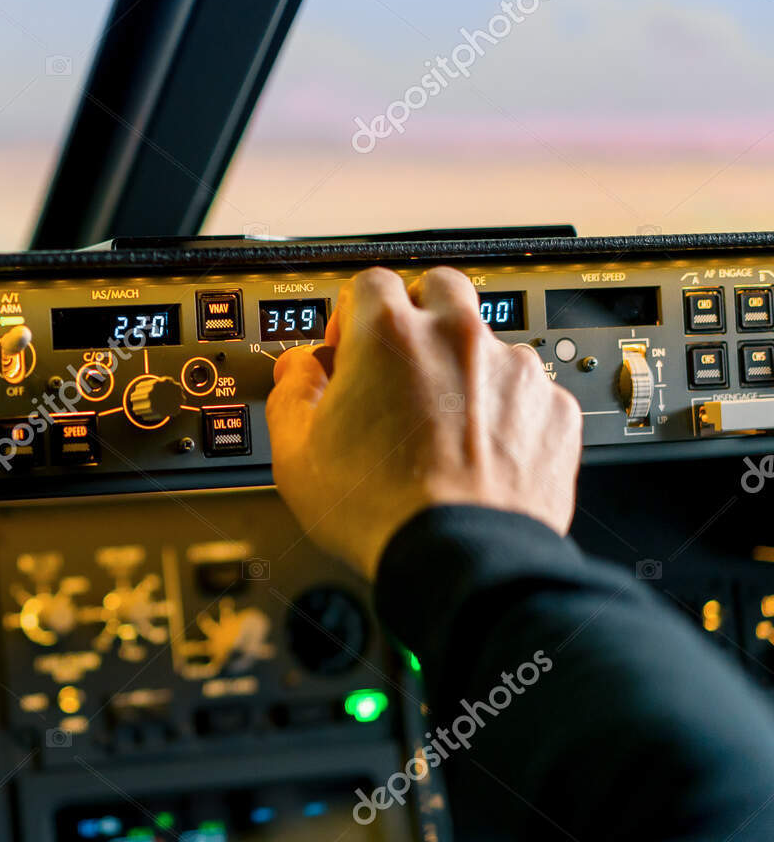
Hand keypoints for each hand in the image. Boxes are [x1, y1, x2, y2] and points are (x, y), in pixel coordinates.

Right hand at [265, 266, 580, 579]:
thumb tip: (296, 372)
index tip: (347, 348)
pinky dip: (506, 412)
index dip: (351, 316)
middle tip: (400, 363)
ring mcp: (513, 370)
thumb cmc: (381, 510)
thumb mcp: (296, 455)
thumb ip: (289, 395)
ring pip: (488, 341)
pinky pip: (529, 392)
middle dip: (418, 316)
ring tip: (444, 423)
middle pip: (439, 287)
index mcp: (388, 335)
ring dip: (465, 367)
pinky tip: (481, 450)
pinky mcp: (553, 407)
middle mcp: (456, 337)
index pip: (368, 284)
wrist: (461, 558)